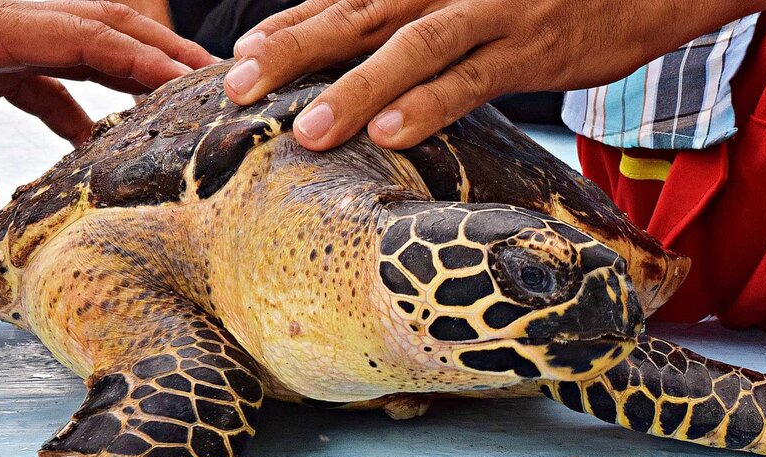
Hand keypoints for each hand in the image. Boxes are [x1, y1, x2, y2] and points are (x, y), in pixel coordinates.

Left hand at [0, 0, 213, 226]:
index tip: (190, 79)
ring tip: (175, 101)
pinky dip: (79, 103)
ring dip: (130, 70)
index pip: (86, 34)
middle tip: (211, 76)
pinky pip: (49, 77)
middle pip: (102, 24)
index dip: (142, 56)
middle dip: (159, 47)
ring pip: (83, 46)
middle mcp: (5, 23)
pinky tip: (92, 137)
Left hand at [224, 0, 765, 151]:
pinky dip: (428, 105)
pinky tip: (390, 133)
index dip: (291, 26)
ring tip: (304, 132)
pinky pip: (471, 79)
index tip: (241, 57)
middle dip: (294, 52)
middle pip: (357, 17)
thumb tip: (371, 55)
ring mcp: (488, 14)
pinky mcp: (529, 47)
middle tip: (237, 88)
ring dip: (352, 89)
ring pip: (408, 49)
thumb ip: (422, 20)